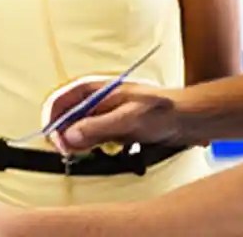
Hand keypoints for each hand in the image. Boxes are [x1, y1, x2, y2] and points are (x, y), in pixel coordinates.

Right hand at [47, 80, 185, 153]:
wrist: (189, 118)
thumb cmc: (162, 112)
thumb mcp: (127, 120)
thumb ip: (96, 128)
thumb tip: (67, 138)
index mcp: (94, 89)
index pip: (59, 101)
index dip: (53, 122)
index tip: (57, 143)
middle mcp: (95, 100)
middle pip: (66, 117)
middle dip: (66, 137)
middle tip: (73, 154)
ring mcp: (104, 113)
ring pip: (79, 130)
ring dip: (81, 144)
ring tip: (95, 151)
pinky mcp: (114, 126)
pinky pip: (94, 138)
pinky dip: (95, 147)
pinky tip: (109, 151)